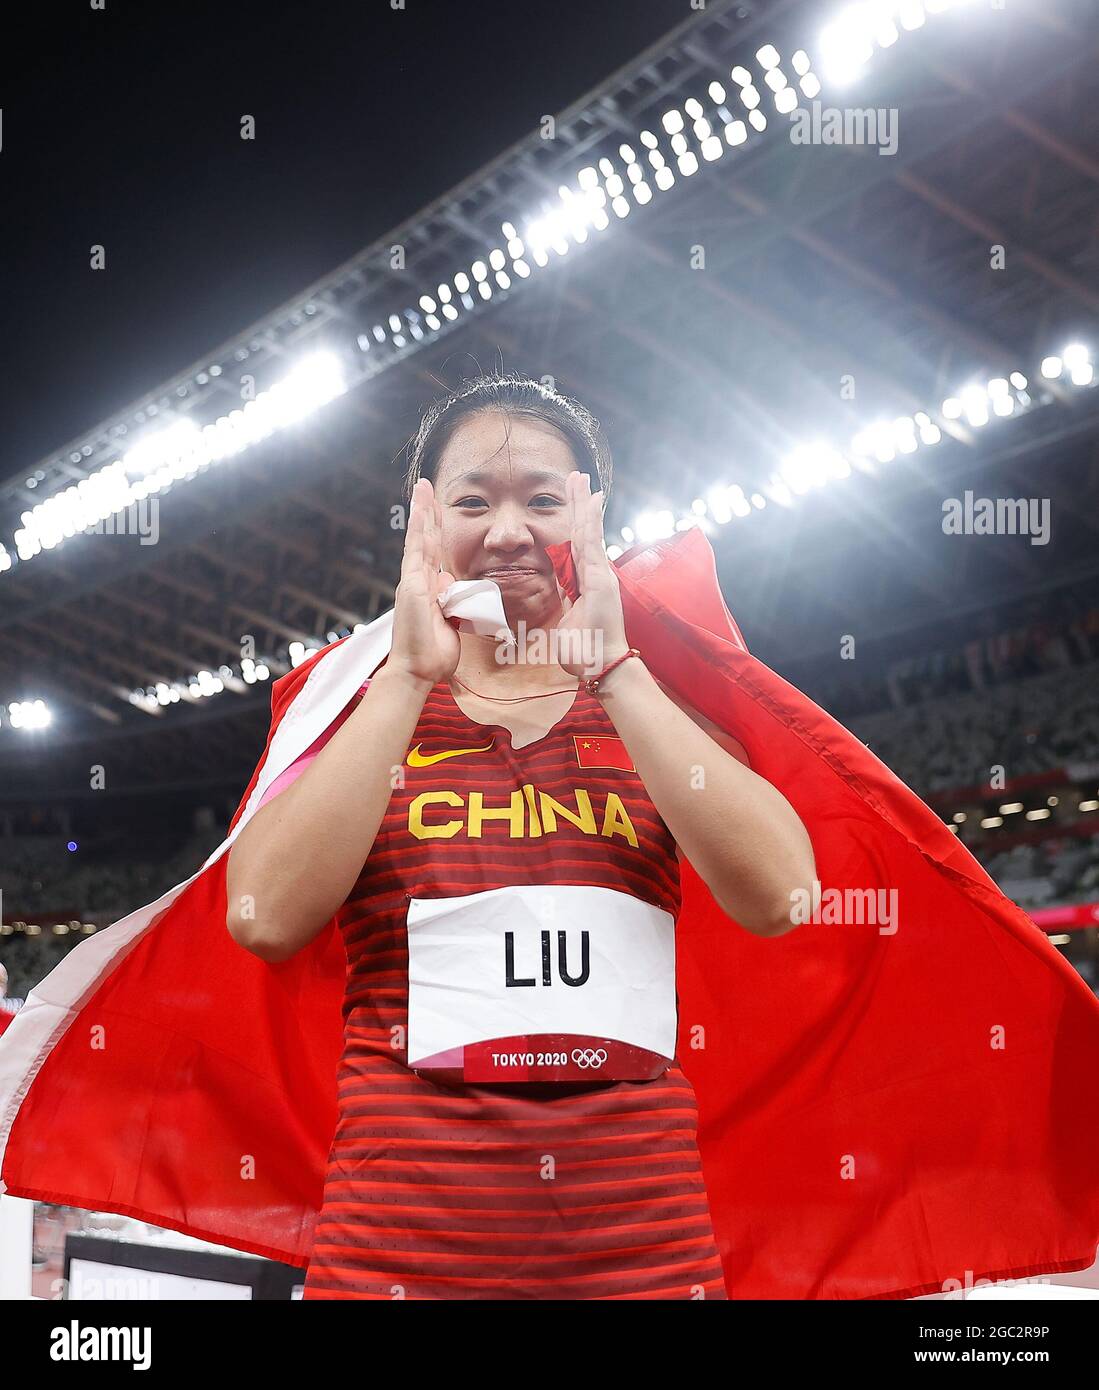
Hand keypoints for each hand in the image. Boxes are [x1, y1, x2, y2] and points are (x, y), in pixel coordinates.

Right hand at [387, 478, 460, 684]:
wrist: (417, 671)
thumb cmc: (433, 654)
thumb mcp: (451, 623)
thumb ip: (452, 603)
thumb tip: (451, 585)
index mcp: (428, 589)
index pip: (434, 553)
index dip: (436, 531)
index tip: (439, 512)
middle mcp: (418, 581)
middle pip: (425, 540)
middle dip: (428, 513)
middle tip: (428, 487)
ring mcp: (413, 581)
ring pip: (419, 539)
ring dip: (423, 511)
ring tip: (424, 487)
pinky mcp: (412, 584)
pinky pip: (416, 550)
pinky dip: (418, 527)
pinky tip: (422, 508)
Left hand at [555, 471, 630, 679]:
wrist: (600, 665)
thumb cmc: (584, 652)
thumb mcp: (567, 623)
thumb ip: (565, 607)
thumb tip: (561, 604)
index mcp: (585, 583)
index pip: (575, 545)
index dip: (573, 521)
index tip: (570, 501)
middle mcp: (595, 573)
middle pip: (582, 531)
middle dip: (578, 503)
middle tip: (575, 477)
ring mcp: (599, 574)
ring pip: (587, 530)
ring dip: (583, 503)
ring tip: (580, 478)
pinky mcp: (600, 577)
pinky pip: (593, 543)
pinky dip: (592, 520)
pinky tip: (592, 499)